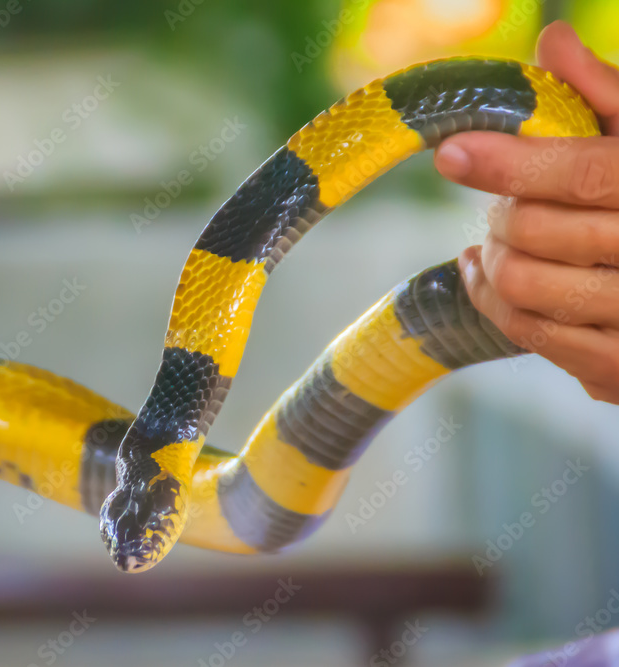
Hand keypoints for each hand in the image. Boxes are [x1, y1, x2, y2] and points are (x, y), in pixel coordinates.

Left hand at [434, 21, 618, 403]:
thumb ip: (604, 96)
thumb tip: (553, 40)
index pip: (585, 173)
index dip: (511, 162)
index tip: (450, 153)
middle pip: (539, 230)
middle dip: (503, 212)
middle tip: (502, 204)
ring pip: (524, 285)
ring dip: (493, 259)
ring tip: (496, 241)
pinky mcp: (615, 367)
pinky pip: (528, 332)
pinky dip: (490, 300)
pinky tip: (485, 275)